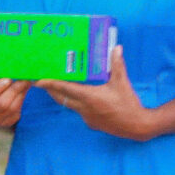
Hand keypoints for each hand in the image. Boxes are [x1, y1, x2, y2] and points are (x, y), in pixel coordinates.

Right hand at [0, 55, 29, 129]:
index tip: (8, 79)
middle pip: (2, 104)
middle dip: (14, 90)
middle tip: (24, 79)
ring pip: (11, 109)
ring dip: (21, 95)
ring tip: (26, 83)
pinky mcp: (5, 125)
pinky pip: (16, 114)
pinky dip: (21, 102)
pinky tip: (23, 92)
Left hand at [37, 44, 161, 139]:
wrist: (137, 126)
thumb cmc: (128, 104)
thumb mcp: (122, 82)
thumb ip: (117, 65)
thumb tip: (116, 48)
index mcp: (88, 97)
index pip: (64, 89)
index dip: (50, 84)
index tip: (38, 80)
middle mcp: (83, 108)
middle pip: (61, 98)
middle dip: (51, 90)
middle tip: (43, 81)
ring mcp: (86, 117)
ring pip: (69, 105)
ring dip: (64, 96)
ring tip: (60, 87)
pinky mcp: (91, 123)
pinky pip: (79, 111)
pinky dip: (77, 104)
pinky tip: (82, 98)